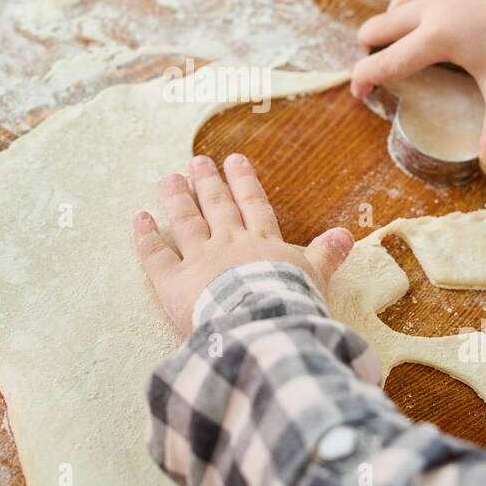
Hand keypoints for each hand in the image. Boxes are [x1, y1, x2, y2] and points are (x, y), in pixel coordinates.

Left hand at [131, 153, 353, 334]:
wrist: (260, 325)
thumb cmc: (291, 305)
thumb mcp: (316, 278)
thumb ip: (326, 256)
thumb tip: (346, 235)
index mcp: (263, 244)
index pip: (254, 206)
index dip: (244, 182)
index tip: (235, 160)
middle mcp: (229, 244)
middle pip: (217, 207)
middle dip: (208, 183)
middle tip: (197, 161)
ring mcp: (199, 260)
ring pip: (186, 222)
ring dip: (178, 199)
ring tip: (170, 178)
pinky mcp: (173, 282)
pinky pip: (155, 255)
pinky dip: (145, 236)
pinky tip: (139, 217)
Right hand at [351, 0, 485, 175]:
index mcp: (436, 37)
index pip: (385, 60)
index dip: (363, 78)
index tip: (358, 92)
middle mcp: (430, 9)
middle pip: (377, 26)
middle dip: (368, 51)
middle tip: (378, 72)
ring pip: (394, 5)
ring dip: (386, 26)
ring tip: (397, 47)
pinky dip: (407, 9)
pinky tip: (426, 23)